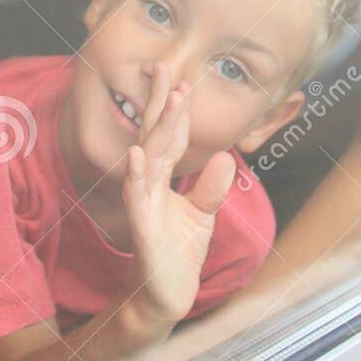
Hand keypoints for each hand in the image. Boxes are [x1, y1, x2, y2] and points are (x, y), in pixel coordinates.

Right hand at [121, 67, 235, 330]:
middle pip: (153, 135)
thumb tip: (224, 157)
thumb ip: (211, 187)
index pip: (168, 137)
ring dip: (157, 128)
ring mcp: (142, 203)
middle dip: (159, 102)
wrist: (168, 294)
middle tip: (163, 66)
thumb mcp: (202, 214)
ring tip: (166, 98)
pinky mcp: (142, 226)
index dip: (176, 110)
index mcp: (162, 179)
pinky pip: (137, 196)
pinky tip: (136, 153)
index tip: (181, 79)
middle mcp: (149, 184)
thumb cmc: (180, 252)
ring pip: (150, 158)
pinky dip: (137, 174)